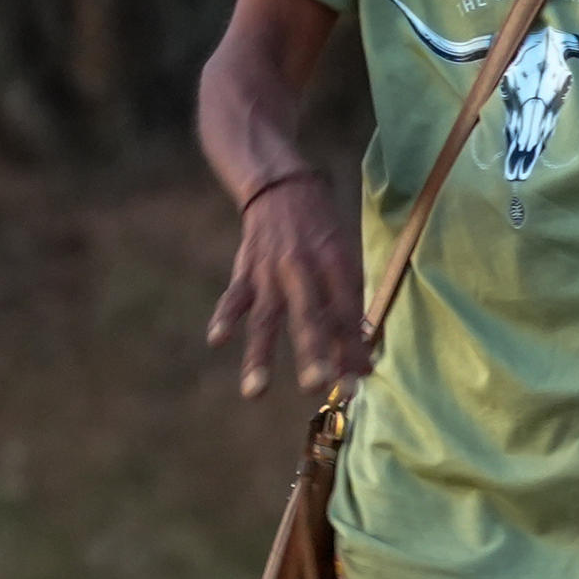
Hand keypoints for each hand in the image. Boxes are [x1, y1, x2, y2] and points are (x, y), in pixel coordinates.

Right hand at [206, 175, 369, 398]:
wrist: (283, 186)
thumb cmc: (324, 231)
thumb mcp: (346, 259)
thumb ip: (351, 309)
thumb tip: (362, 362)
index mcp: (337, 265)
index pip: (346, 313)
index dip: (352, 347)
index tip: (358, 382)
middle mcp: (304, 269)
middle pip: (308, 317)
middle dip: (312, 354)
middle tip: (317, 387)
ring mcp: (271, 270)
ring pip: (266, 317)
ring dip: (260, 355)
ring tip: (256, 391)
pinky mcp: (246, 269)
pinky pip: (233, 296)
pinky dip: (225, 317)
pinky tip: (217, 340)